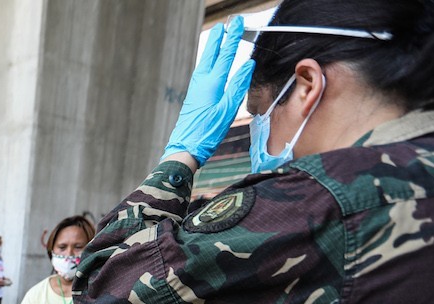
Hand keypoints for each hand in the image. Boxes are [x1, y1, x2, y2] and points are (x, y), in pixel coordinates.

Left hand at [161, 16, 253, 165]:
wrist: (185, 148)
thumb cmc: (207, 133)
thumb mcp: (229, 110)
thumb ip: (238, 85)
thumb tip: (248, 65)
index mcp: (212, 83)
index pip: (225, 54)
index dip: (232, 38)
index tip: (237, 23)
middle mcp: (201, 82)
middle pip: (211, 54)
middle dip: (218, 38)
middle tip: (224, 24)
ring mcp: (195, 89)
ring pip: (204, 62)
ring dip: (211, 48)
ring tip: (216, 37)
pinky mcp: (193, 96)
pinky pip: (201, 72)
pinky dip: (207, 61)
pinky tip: (208, 63)